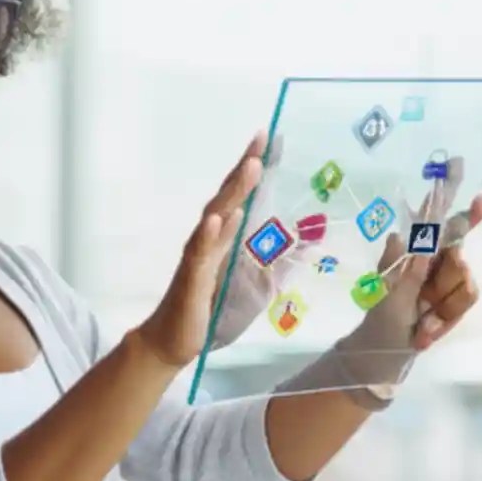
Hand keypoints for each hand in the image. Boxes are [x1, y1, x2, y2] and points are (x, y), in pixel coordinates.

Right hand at [208, 134, 300, 349]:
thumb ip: (277, 263)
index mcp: (224, 238)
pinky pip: (199, 253)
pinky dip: (209, 235)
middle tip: (261, 140)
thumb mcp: (256, 287)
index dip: (252, 168)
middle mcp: (209, 239)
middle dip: (245, 167)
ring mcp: (198, 257)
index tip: (268, 139)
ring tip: (251, 168)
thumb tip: (308, 243)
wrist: (173, 342)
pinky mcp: (190, 279)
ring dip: (233, 192)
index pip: (240, 196)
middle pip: (228, 196)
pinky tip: (219, 220)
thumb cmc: (210, 311)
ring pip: (215, 216)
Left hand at [335, 156, 481, 384]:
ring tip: (421, 319)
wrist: (387, 355)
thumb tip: (400, 236)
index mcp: (412, 250)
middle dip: (447, 272)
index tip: (457, 164)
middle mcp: (434, 259)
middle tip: (431, 292)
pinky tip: (428, 328)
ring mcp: (447, 280)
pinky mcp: (457, 301)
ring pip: (463, 277)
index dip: (447, 190)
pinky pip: (465, 300)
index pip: (433, 216)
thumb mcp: (387, 293)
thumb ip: (402, 268)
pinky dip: (445, 317)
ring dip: (441, 303)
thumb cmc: (381, 319)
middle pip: (458, 245)